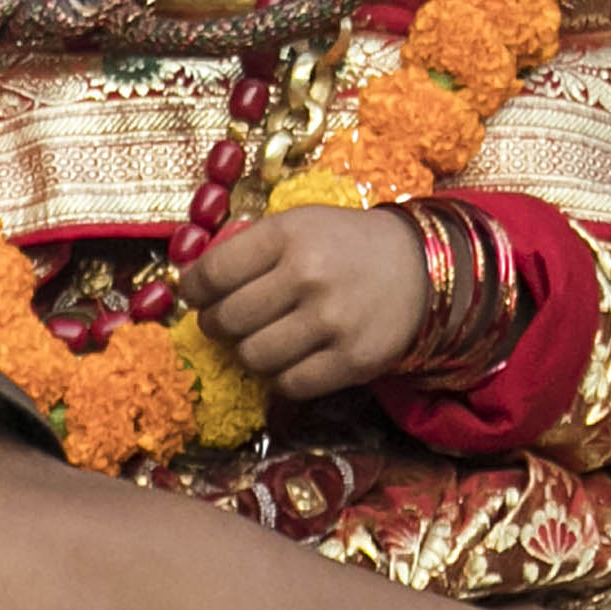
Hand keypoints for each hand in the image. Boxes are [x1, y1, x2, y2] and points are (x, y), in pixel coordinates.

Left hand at [178, 205, 428, 400]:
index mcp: (287, 235)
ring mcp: (331, 321)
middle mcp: (307, 276)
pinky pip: (290, 385)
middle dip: (215, 325)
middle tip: (222, 322)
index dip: (194, 290)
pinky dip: (281, 376)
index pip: (214, 273)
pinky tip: (288, 358)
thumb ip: (250, 248)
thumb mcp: (298, 224)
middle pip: (227, 320)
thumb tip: (193, 282)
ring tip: (258, 339)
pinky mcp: (352, 360)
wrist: (416, 266)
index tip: (196, 295)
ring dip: (247, 352)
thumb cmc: (344, 244)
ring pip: (253, 357)